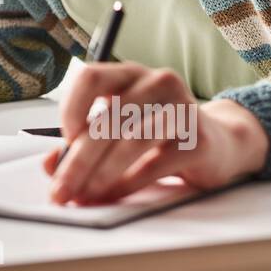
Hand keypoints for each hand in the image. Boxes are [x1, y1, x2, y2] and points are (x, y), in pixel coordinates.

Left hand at [40, 61, 268, 204]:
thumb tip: (51, 165)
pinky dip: (127, 183)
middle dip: (78, 161)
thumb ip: (84, 142)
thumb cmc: (160, 133)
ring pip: (130, 141)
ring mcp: (181, 108)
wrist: (219, 143)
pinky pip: (154, 163)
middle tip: (61, 190)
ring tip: (85, 196)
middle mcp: (156, 82)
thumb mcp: (121, 128)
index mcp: (130, 74)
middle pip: (108, 119)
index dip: (71, 108)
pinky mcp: (198, 139)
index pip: (91, 77)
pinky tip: (112, 195)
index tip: (63, 141)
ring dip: (101, 174)